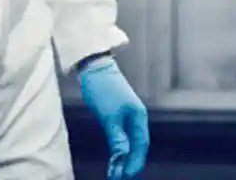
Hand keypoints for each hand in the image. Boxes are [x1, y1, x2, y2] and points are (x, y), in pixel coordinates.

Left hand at [79, 56, 148, 179]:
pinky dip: (120, 147)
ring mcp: (129, 114)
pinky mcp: (119, 113)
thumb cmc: (103, 88)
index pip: (141, 145)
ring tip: (117, 171)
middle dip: (131, 162)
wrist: (94, 67)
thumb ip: (117, 139)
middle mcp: (137, 116)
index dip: (135, 162)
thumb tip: (121, 160)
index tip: (125, 177)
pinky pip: (124, 135)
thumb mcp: (109, 117)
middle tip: (121, 178)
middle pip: (139, 145)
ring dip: (126, 157)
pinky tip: (115, 155)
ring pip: (132, 141)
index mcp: (139, 116)